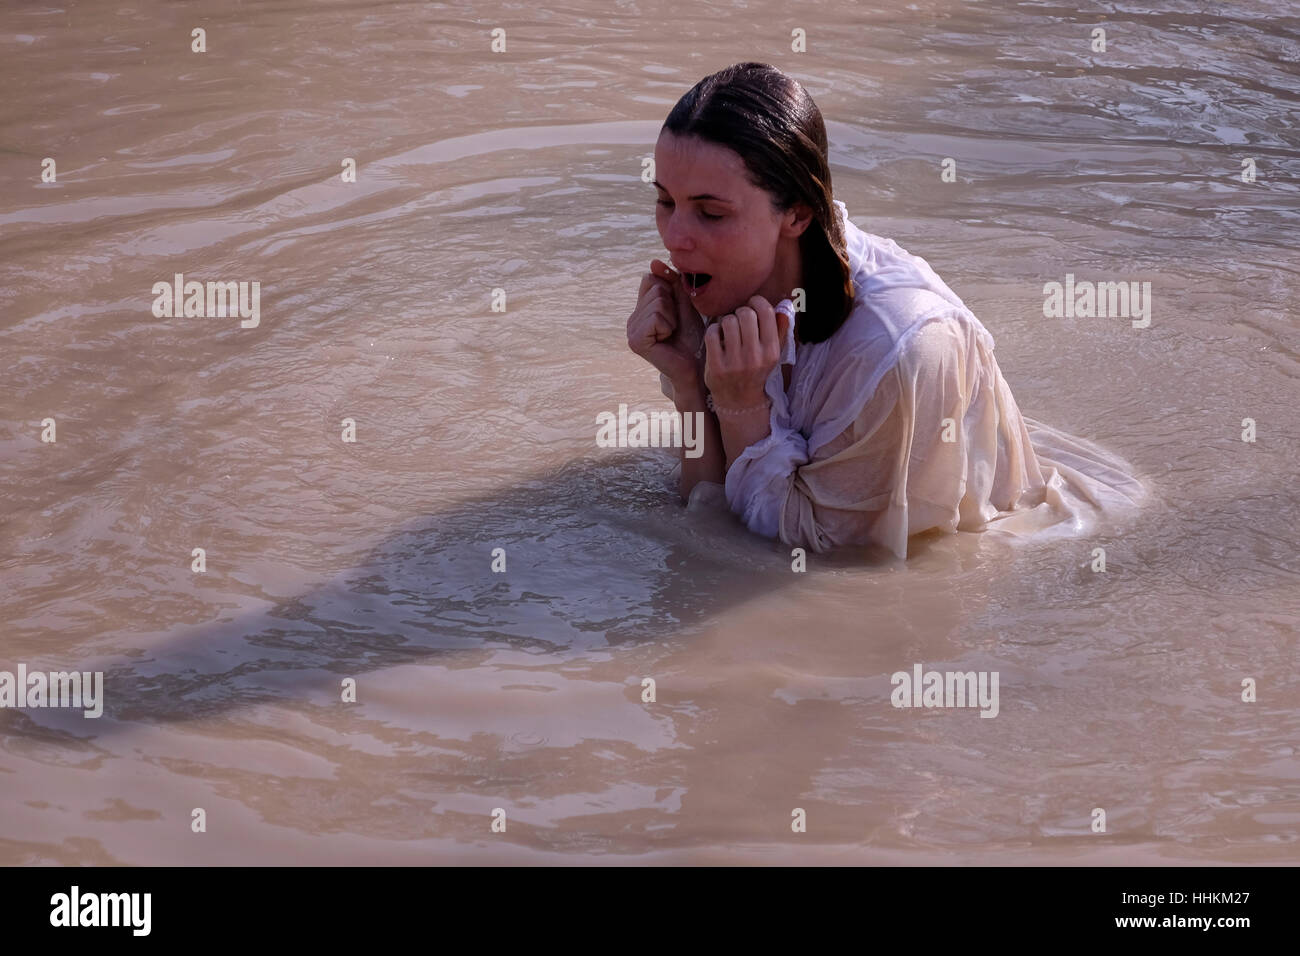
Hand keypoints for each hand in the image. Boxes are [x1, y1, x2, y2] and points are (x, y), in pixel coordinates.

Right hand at [625, 258, 705, 388]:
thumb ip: (671, 281)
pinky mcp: (636, 341)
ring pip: (657, 301)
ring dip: (672, 316)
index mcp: (640, 309)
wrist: (696, 363)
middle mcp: (632, 319)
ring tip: (672, 332)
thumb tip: (653, 261)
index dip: (670, 291)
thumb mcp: (683, 302)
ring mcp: (631, 330)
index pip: (651, 279)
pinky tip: (667, 339)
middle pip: (655, 288)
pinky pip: (655, 316)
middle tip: (675, 326)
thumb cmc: (692, 335)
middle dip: (672, 305)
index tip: (676, 312)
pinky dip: (668, 325)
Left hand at [703, 295, 789, 406]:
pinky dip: (713, 330)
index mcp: (771, 351)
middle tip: (739, 319)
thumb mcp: (773, 353)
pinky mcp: (716, 366)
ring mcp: (735, 363)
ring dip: (726, 321)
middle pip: (745, 314)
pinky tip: (717, 337)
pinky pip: (712, 333)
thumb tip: (784, 304)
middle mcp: (754, 357)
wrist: (740, 401)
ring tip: (728, 329)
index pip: (766, 312)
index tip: (752, 304)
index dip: (757, 301)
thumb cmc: (756, 369)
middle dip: (740, 312)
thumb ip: (780, 329)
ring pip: (728, 321)